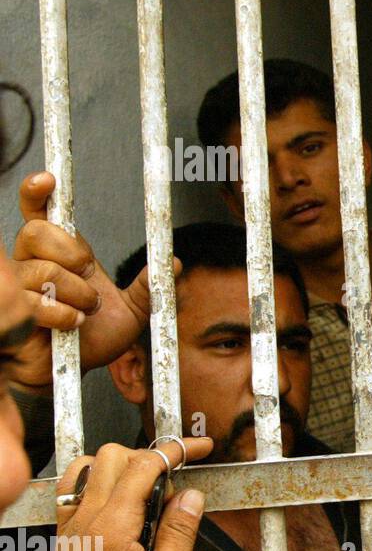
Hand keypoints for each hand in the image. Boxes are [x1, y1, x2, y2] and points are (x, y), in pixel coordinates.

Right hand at [10, 172, 173, 390]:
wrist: (77, 370)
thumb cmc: (96, 337)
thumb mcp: (133, 310)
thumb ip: (149, 286)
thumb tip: (177, 263)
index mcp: (61, 254)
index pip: (39, 213)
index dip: (36, 192)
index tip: (48, 180)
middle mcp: (33, 262)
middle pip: (38, 232)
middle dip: (70, 253)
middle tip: (88, 278)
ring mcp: (20, 286)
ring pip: (42, 270)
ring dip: (75, 293)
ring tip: (84, 312)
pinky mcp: (13, 312)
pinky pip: (36, 302)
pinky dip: (63, 314)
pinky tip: (72, 324)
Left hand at [53, 437, 212, 550]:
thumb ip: (181, 532)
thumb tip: (191, 496)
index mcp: (113, 529)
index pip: (144, 466)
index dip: (176, 450)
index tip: (198, 449)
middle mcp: (86, 519)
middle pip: (115, 456)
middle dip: (150, 458)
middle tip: (173, 486)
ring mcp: (72, 523)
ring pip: (92, 465)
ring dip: (123, 467)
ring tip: (146, 494)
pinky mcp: (67, 531)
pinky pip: (75, 486)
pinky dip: (99, 479)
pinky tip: (119, 498)